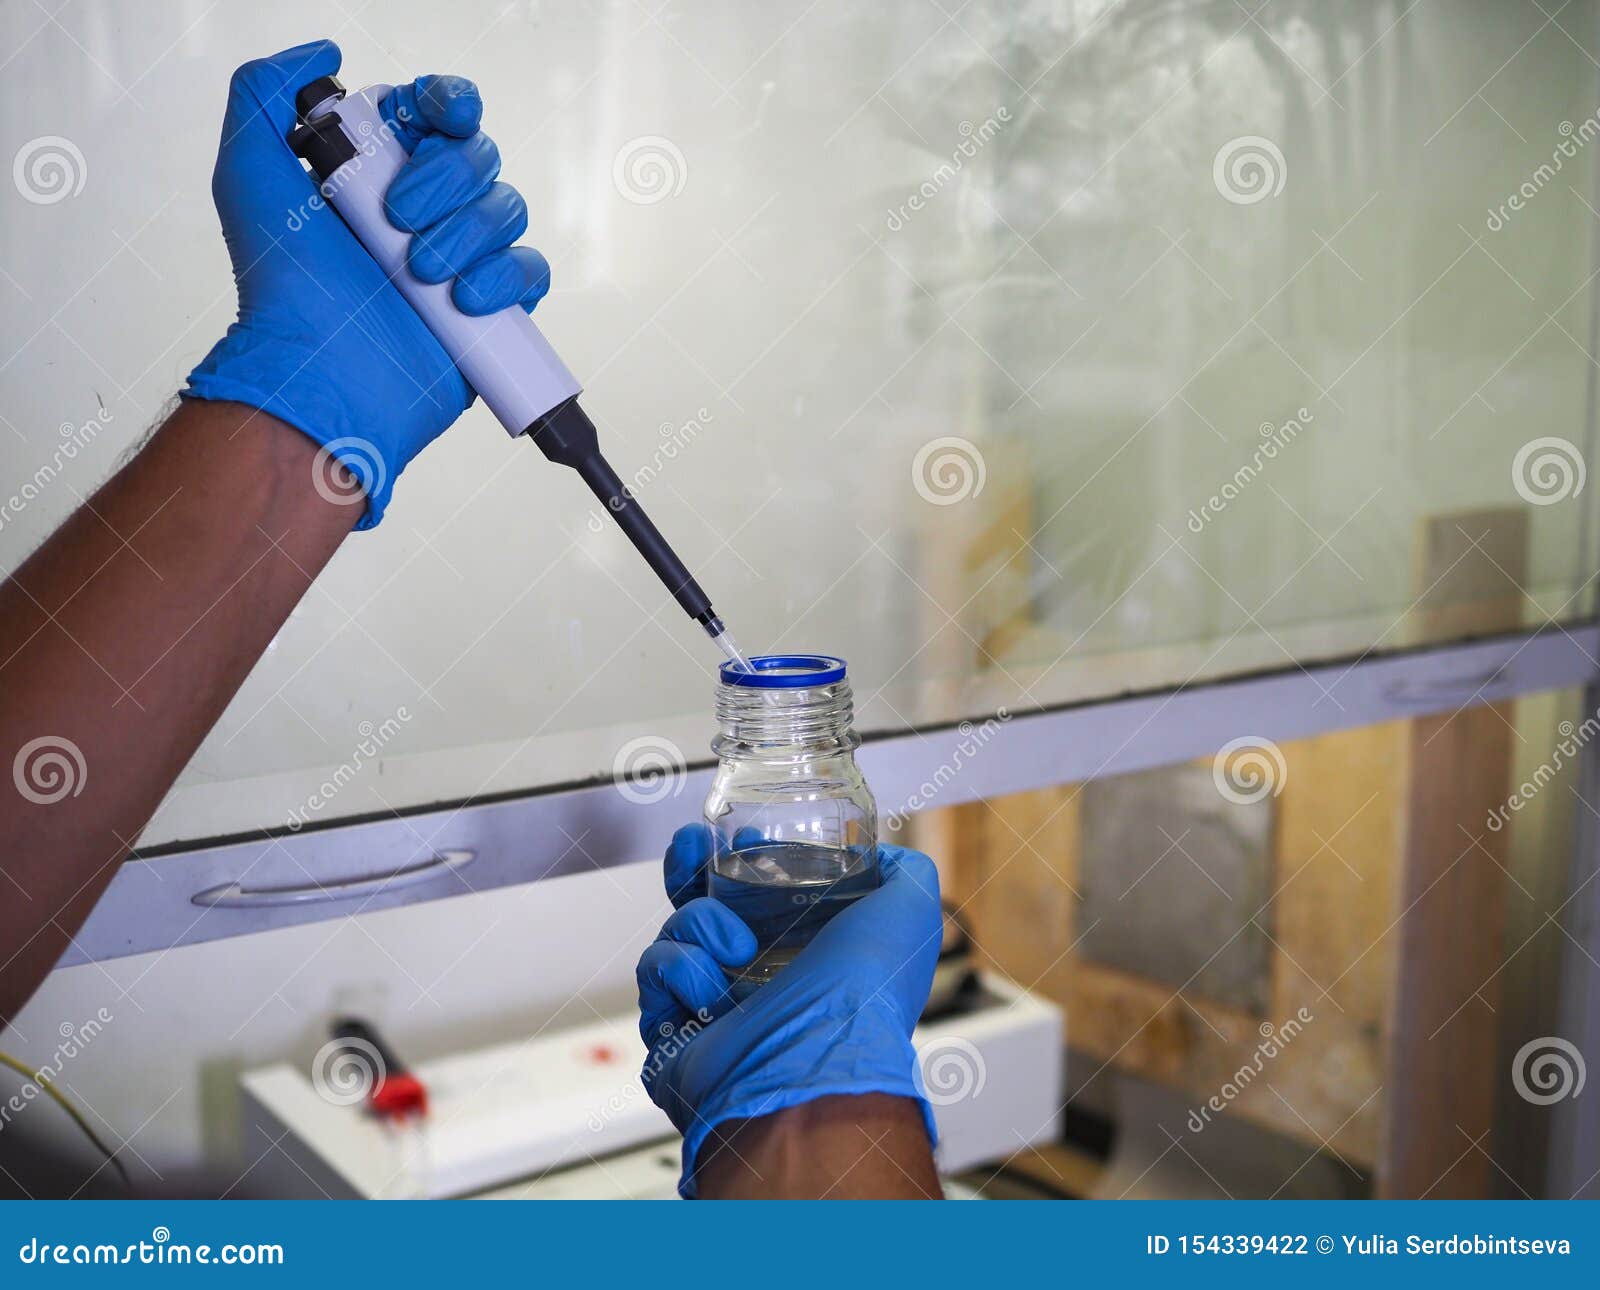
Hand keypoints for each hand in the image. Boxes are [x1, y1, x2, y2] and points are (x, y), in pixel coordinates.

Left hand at [184, 39, 550, 526]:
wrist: (322, 373)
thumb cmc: (284, 287)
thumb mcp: (247, 171)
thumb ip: (265, 91)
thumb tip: (322, 53)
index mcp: (378, 171)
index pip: (437, 111)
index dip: (448, 103)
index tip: (434, 116)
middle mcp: (425, 210)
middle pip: (478, 155)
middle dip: (443, 181)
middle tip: (396, 219)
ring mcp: (463, 260)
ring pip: (506, 209)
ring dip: (465, 234)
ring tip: (418, 271)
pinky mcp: (492, 310)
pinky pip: (531, 271)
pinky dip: (503, 279)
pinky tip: (462, 299)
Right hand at [636, 825, 942, 1196]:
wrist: (812, 1064)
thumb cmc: (863, 997)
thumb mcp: (909, 913)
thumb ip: (905, 872)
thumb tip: (885, 855)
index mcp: (807, 955)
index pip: (761, 895)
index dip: (746, 859)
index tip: (746, 838)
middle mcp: (758, 982)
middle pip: (705, 903)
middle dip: (694, 868)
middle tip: (697, 849)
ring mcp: (712, 1006)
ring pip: (679, 929)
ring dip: (702, 923)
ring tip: (738, 948)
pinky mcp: (672, 1029)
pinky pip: (656, 969)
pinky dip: (681, 966)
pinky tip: (711, 987)